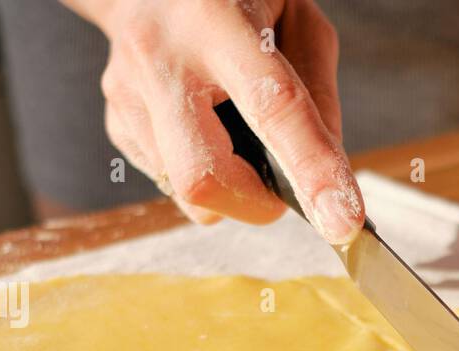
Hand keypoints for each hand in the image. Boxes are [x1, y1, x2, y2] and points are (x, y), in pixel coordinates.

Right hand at [65, 0, 363, 242]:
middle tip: (280, 190)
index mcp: (217, 22)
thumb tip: (327, 176)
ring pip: (184, 191)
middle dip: (253, 204)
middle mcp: (162, 57)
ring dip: (228, 188)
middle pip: (203, 177)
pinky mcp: (116, 119)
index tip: (342, 223)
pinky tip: (203, 128)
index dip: (312, 171)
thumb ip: (318, 94)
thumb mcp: (297, 19)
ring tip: (234, 133)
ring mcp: (128, 91)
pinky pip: (167, 180)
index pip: (273, 110)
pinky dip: (200, 173)